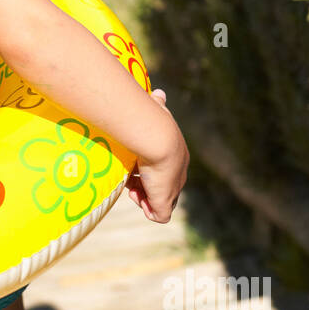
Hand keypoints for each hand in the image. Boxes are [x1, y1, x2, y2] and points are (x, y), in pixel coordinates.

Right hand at [125, 88, 189, 222]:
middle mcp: (177, 174)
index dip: (147, 170)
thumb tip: (158, 94)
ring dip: (143, 197)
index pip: (163, 169)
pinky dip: (148, 210)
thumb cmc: (153, 122)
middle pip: (161, 186)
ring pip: (158, 201)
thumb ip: (157, 105)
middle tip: (130, 180)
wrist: (156, 137)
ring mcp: (173, 189)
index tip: (134, 165)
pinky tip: (138, 198)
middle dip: (145, 185)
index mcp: (176, 155)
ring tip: (131, 188)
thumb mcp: (157, 110)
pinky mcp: (165, 202)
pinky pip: (159, 215)